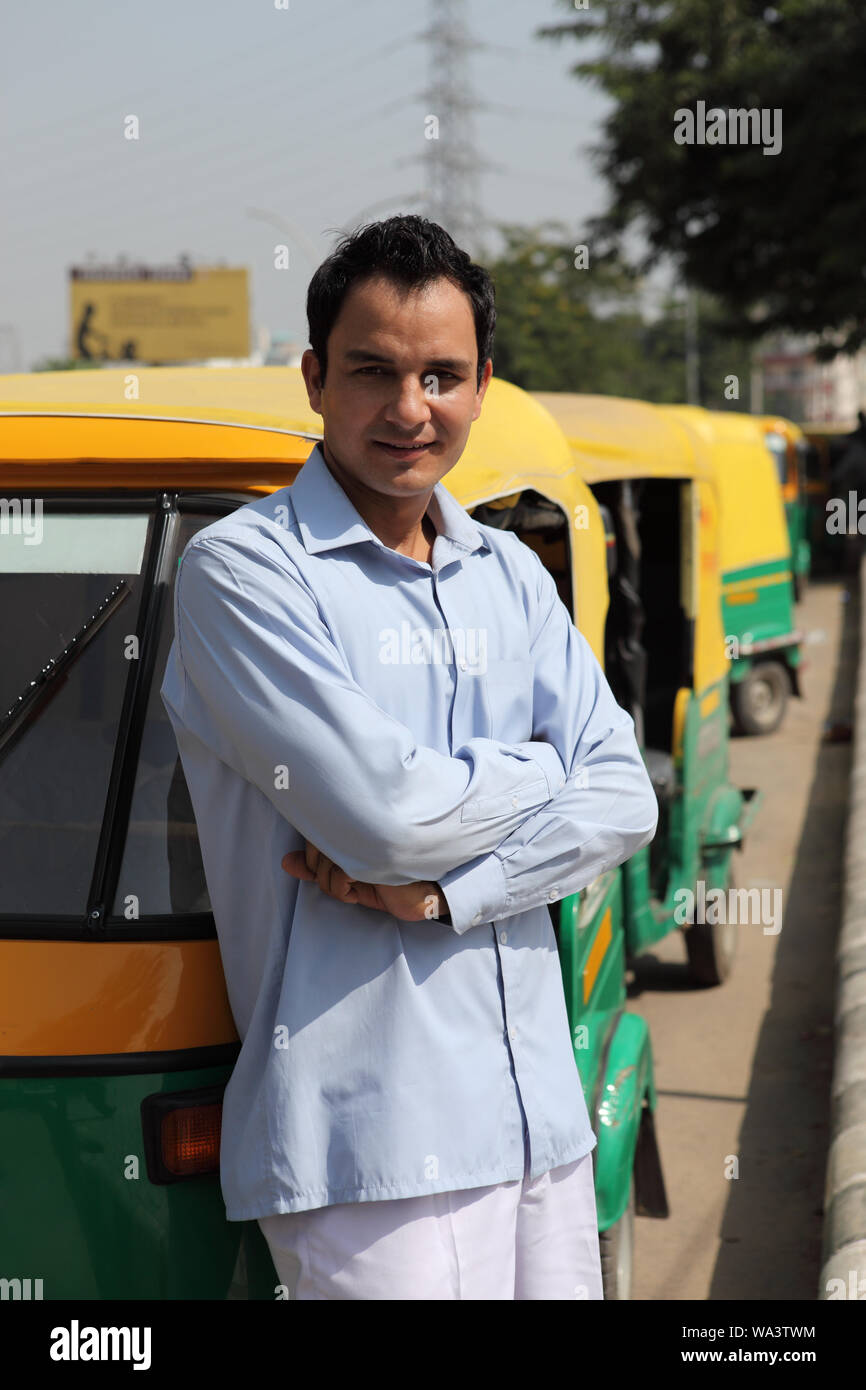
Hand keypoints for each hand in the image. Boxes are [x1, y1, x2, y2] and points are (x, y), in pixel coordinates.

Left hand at [281, 841, 448, 922]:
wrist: (425, 893)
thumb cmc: (390, 883)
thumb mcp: (348, 878)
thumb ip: (317, 868)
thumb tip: (286, 862)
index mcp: (353, 825)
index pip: (312, 835)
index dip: (312, 859)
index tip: (326, 871)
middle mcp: (358, 826)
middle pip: (314, 849)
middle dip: (322, 874)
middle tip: (345, 881)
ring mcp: (366, 839)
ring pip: (325, 864)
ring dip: (334, 885)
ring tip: (355, 886)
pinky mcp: (374, 855)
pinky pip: (338, 875)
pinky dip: (343, 890)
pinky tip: (362, 888)